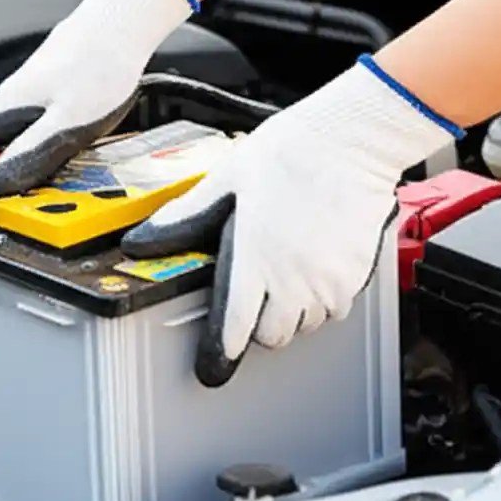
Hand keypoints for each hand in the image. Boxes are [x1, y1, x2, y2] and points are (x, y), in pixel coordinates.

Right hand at [0, 0, 197, 195]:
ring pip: (1, 143)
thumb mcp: (66, 123)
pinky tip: (47, 164)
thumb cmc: (97, 65)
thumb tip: (0, 183)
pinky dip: (27, 153)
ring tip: (23, 194)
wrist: (121, 24)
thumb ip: (31, 154)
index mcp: (1, 111)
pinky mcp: (43, 99)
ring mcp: (24, 100)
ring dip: (5, 168)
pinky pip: (24, 133)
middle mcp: (5, 105)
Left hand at [121, 57, 457, 383]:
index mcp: (254, 258)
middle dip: (259, 327)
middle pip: (273, 337)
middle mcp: (292, 277)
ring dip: (292, 314)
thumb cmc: (292, 153)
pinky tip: (314, 268)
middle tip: (253, 301)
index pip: (235, 326)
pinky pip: (337, 308)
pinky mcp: (358, 275)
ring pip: (306, 325)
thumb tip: (142, 240)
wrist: (352, 138)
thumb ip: (185, 217)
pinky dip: (323, 300)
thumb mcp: (225, 180)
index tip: (214, 362)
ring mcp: (328, 280)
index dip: (222, 349)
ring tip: (284, 277)